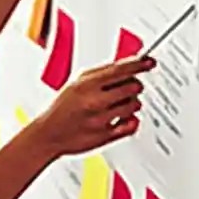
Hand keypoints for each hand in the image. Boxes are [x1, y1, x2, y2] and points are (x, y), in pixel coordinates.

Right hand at [29, 56, 155, 156]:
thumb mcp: (76, 83)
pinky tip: (122, 119)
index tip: (150, 62)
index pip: (120, 69)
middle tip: (130, 88)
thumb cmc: (63, 108)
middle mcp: (94, 101)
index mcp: (86, 85)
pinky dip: (132, 121)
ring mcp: (100, 119)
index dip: (139, 64)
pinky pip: (132, 125)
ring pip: (135, 105)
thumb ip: (101, 74)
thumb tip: (127, 65)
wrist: (48, 134)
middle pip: (133, 86)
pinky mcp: (105, 136)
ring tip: (119, 105)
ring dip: (132, 104)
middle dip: (134, 86)